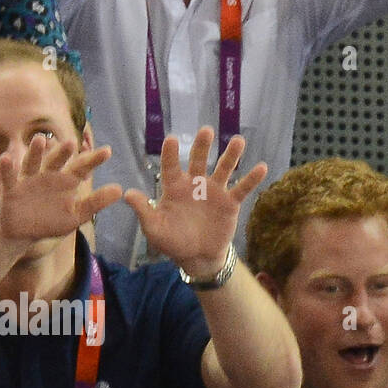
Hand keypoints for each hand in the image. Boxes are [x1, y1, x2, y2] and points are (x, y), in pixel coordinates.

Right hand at [0, 134, 120, 243]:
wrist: (22, 233)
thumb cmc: (50, 221)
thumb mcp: (76, 215)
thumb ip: (96, 202)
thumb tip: (119, 189)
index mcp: (65, 181)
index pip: (81, 168)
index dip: (93, 160)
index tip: (108, 151)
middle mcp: (48, 176)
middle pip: (57, 161)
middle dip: (63, 153)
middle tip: (72, 143)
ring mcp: (29, 180)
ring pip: (32, 163)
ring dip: (35, 152)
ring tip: (39, 140)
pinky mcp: (11, 189)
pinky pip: (9, 177)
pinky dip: (7, 168)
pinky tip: (6, 158)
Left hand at [122, 129, 266, 276]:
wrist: (197, 256)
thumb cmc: (173, 241)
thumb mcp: (154, 228)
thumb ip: (144, 210)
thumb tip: (127, 194)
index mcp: (175, 187)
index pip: (171, 166)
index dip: (171, 154)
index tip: (171, 139)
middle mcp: (195, 184)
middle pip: (199, 160)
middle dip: (202, 145)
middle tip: (206, 130)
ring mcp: (214, 191)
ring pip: (223, 169)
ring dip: (231, 155)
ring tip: (238, 140)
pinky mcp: (230, 202)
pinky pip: (242, 188)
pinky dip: (251, 178)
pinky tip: (261, 166)